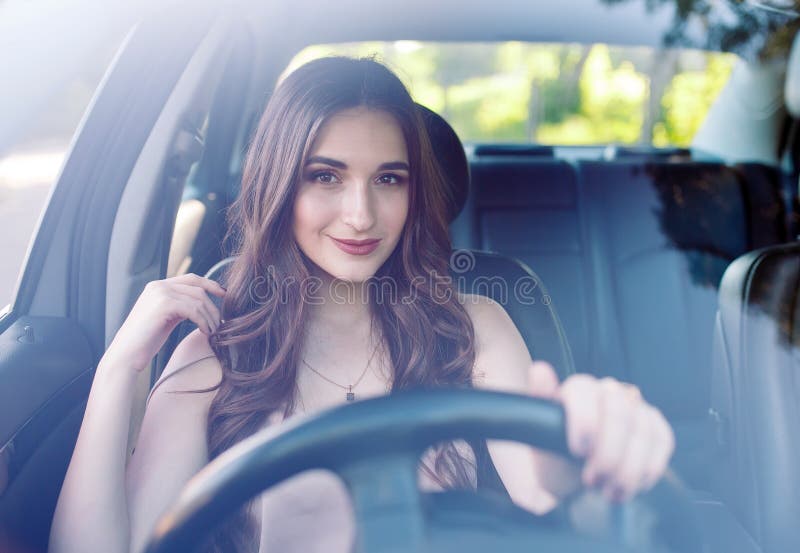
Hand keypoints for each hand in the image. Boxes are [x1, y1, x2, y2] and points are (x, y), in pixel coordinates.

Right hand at [103, 273, 225, 371]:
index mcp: (158, 287)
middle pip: (197, 287)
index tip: (224, 294)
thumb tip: (202, 305)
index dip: (210, 284)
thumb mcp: (166, 318)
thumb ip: (180, 307)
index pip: (191, 279)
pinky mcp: (164, 304)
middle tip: (221, 320)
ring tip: (214, 331)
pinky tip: (206, 332)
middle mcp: (159, 286)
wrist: (127, 355)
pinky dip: (203, 321)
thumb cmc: (146, 341)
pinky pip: (194, 309)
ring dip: (210, 316)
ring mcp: (160, 293)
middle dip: (213, 303)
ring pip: (198, 299)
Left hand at [528, 362, 674, 502]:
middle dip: (608, 454)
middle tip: (593, 482)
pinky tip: (631, 486)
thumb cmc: (555, 454)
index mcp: (579, 389)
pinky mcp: (656, 426)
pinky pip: (662, 442)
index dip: (584, 420)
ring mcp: (636, 407)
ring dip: (628, 470)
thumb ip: (538, 402)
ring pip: (643, 432)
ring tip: (609, 492)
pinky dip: (648, 469)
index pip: (585, 391)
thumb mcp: (539, 436)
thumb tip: (539, 370)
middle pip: (620, 414)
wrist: (574, 479)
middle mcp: (609, 391)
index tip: (578, 452)